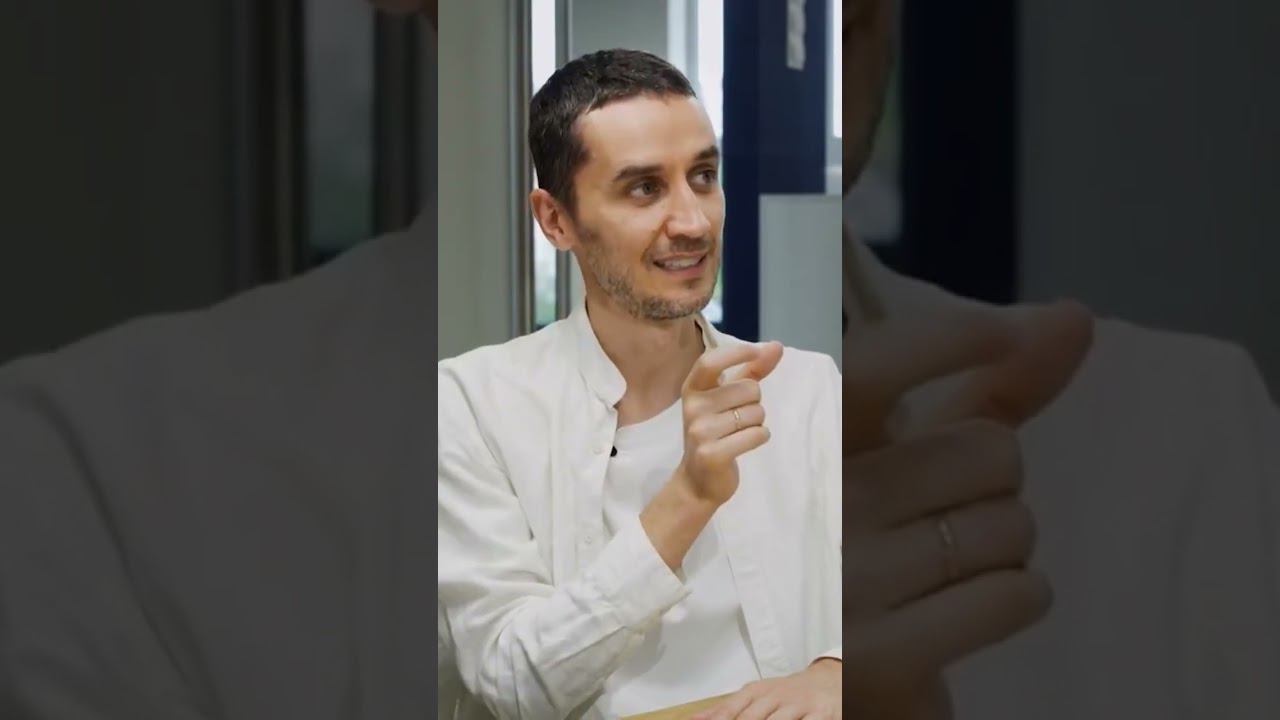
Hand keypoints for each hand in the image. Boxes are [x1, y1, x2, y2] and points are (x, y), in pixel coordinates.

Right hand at [674, 341, 783, 505]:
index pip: (710, 361)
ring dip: (758, 423)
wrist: (698, 481)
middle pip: (749, 389)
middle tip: (740, 418)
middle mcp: (693, 407)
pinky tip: (745, 443)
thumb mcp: (727, 398)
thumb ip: (751, 371)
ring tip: (739, 433)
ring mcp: (700, 432)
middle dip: (756, 403)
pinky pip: (756, 435)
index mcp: (692, 389)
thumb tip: (776, 346)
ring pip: (756, 413)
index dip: (736, 353)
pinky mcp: (712, 454)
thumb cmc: (715, 432)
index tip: (756, 352)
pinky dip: (760, 437)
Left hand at [691, 659, 841, 719]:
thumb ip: (724, 709)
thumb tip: (694, 719)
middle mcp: (775, 697)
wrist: (826, 680)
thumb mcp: (755, 695)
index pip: (729, 710)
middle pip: (750, 719)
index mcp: (755, 692)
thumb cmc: (785, 692)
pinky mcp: (820, 713)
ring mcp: (797, 705)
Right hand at [842, 292, 1093, 717]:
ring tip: (947, 563)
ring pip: (1010, 526)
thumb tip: (1073, 317)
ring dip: (1006, 545)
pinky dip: (1017, 596)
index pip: (873, 365)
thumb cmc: (880, 541)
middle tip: (947, 510)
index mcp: (803, 442)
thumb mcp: (914, 458)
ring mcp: (839, 577)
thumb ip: (990, 390)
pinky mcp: (877, 655)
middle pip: (987, 451)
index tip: (1010, 333)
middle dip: (998, 483)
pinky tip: (969, 602)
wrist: (832, 670)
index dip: (950, 338)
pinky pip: (1016, 594)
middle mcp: (809, 501)